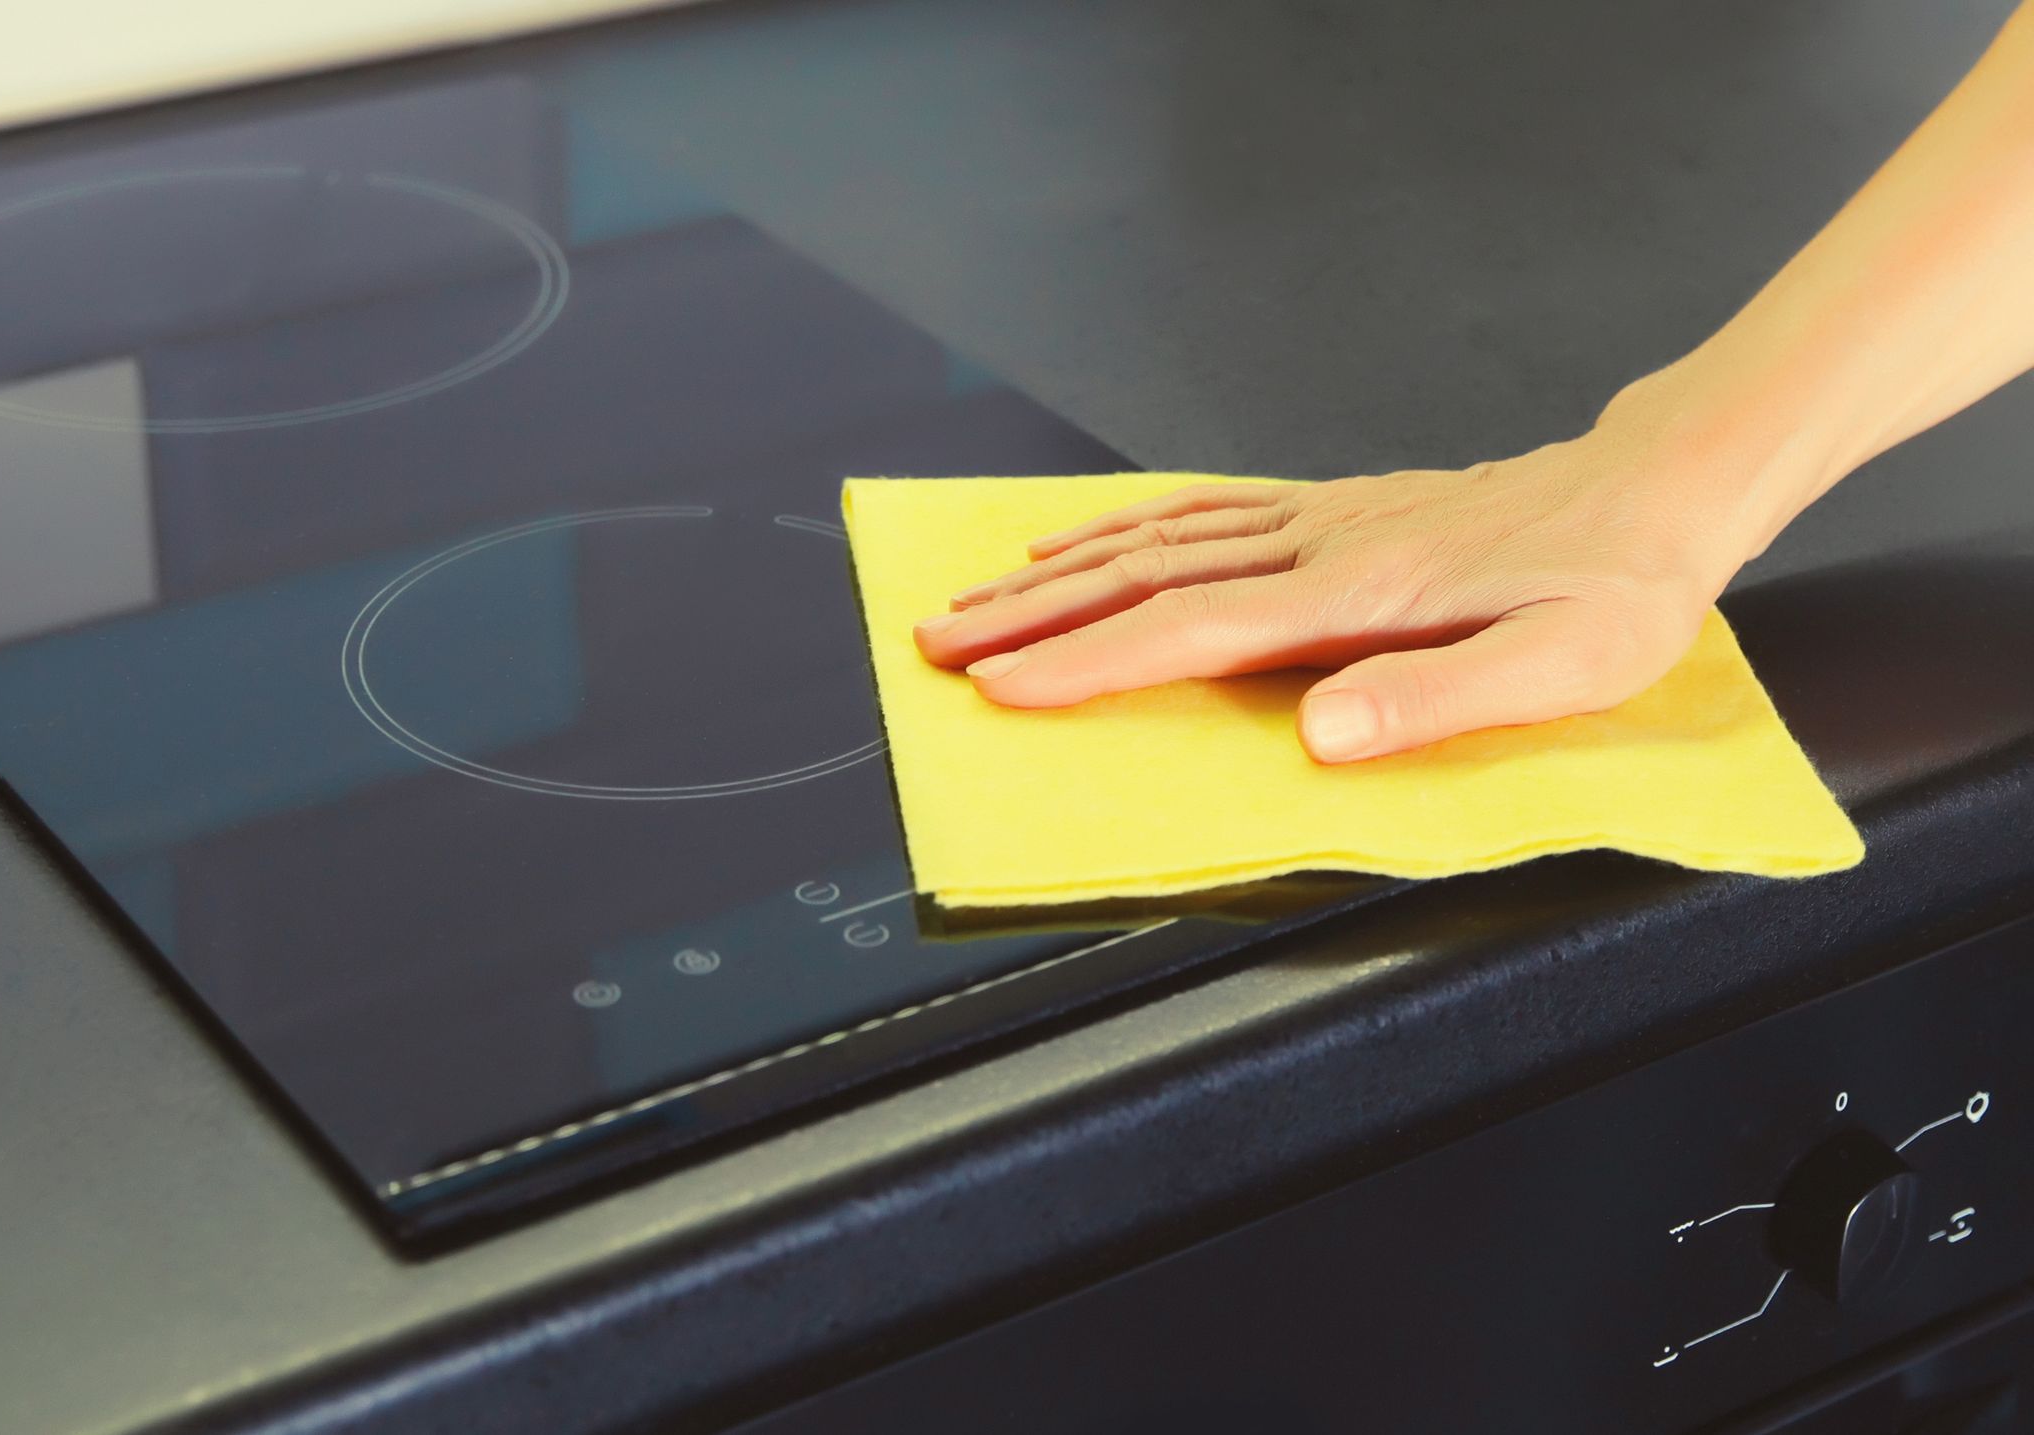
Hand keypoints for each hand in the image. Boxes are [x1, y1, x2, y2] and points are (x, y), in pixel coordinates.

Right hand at [910, 431, 1758, 761]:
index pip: (1191, 631)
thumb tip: (1321, 736)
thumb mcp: (1565, 666)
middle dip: (1028, 615)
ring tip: (971, 597)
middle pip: (1142, 577)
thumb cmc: (1620, 587)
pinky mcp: (1330, 507)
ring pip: (1155, 538)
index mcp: (1359, 595)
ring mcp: (1317, 519)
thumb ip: (1438, 701)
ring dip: (1054, 570)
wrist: (1656, 486)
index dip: (1088, 662)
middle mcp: (1318, 545)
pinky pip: (1199, 510)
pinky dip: (1121, 525)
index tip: (1003, 687)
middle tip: (934, 642)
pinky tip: (1079, 540)